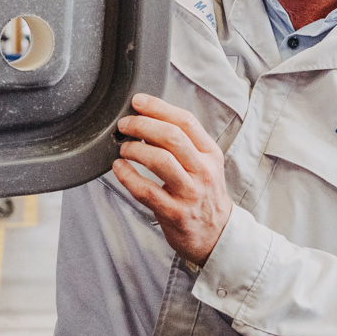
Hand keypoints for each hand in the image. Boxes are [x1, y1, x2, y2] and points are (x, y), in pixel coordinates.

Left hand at [113, 94, 231, 264]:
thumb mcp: (205, 164)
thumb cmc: (204, 195)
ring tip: (123, 147)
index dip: (159, 107)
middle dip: (142, 125)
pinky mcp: (174, 213)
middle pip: (172, 137)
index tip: (138, 101)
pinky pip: (146, 190)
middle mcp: (203, 171)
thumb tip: (148, 117)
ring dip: (135, 149)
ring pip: (160, 160)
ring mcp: (190, 193)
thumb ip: (184, 143)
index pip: (186, 121)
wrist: (216, 234)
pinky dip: (128, 176)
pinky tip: (119, 168)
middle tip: (124, 124)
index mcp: (210, 154)